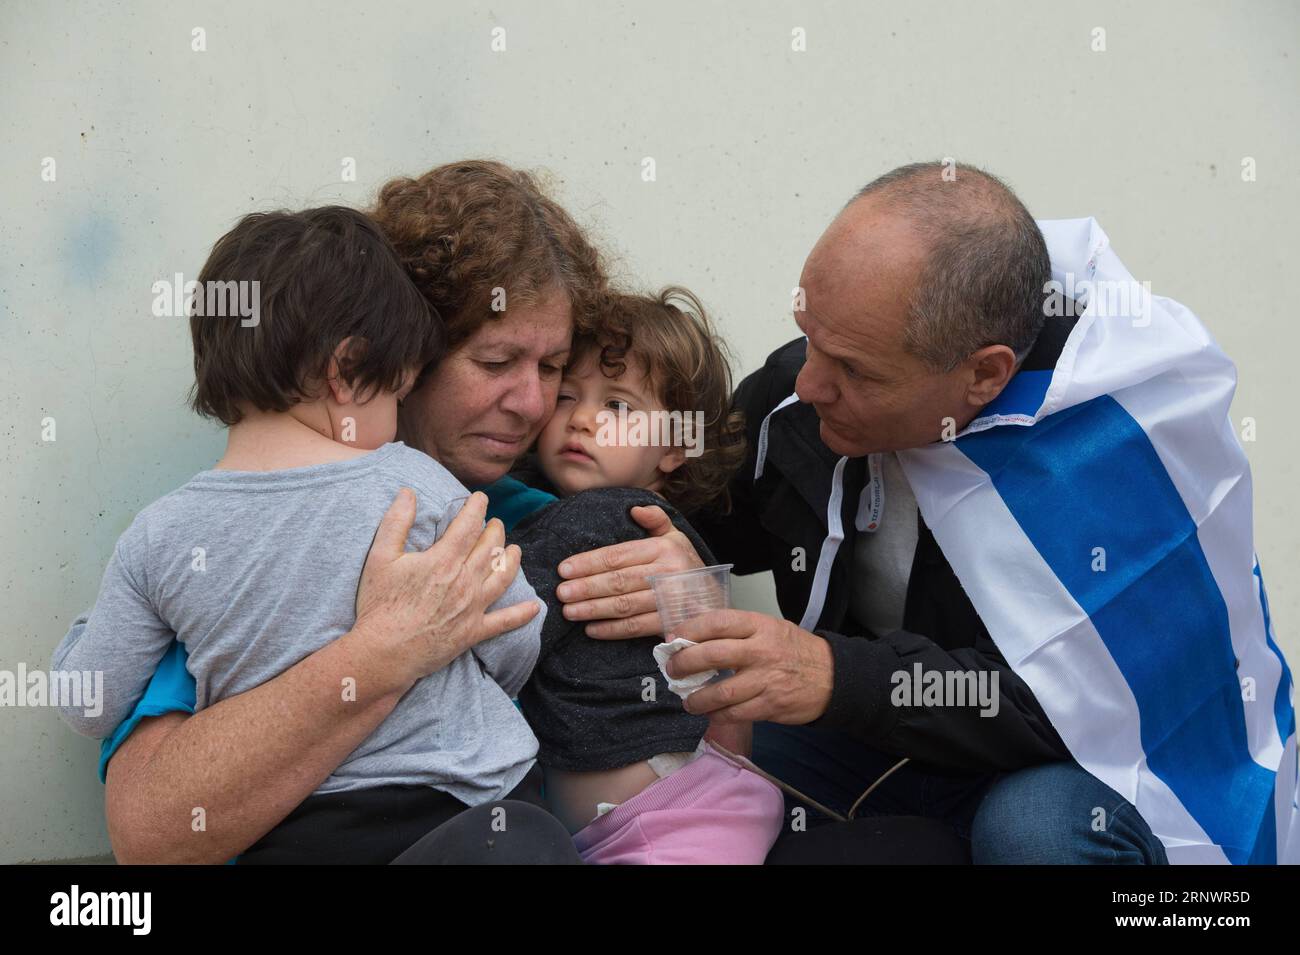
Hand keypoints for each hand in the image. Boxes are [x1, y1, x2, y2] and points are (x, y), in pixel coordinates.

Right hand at [352, 489, 538, 687]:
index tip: (480, 497)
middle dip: (496, 530)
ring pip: (503, 577)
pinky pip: (504, 621)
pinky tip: (534, 607)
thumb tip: (407, 492)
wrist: (384, 652)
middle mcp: (464, 581)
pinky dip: (521, 614)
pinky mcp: (473, 632)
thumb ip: (396, 522)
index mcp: (443, 560)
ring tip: (515, 550)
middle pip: (490, 548)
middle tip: (495, 522)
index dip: (477, 507)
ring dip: (512, 560)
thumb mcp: (380, 558)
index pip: (468, 525)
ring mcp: (472, 607)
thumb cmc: (379, 605)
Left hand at [554, 504, 703, 638]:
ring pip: (625, 605)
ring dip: (594, 609)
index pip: (619, 555)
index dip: (589, 562)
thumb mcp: (675, 536)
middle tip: (561, 592)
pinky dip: (612, 630)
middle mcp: (668, 573)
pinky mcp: (671, 623)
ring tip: (569, 611)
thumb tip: (634, 508)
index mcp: (664, 549)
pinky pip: (636, 627)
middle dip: (586, 587)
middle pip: (618, 581)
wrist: (714, 600)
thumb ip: (656, 519)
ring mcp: (670, 601)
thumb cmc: (686, 566)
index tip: (564, 569)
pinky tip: (591, 629)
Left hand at [666, 609, 833, 725]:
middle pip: (711, 655)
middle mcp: (761, 650)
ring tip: (688, 700)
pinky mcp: (770, 705)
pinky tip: (710, 713)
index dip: (689, 629)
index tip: (673, 639)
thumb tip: (695, 634)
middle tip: (673, 670)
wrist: (834, 676)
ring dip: (696, 698)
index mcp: (760, 625)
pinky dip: (716, 715)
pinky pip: (734, 713)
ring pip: (719, 691)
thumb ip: (736, 630)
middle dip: (683, 664)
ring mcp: (766, 680)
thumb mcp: (769, 628)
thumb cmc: (795, 650)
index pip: (716, 622)